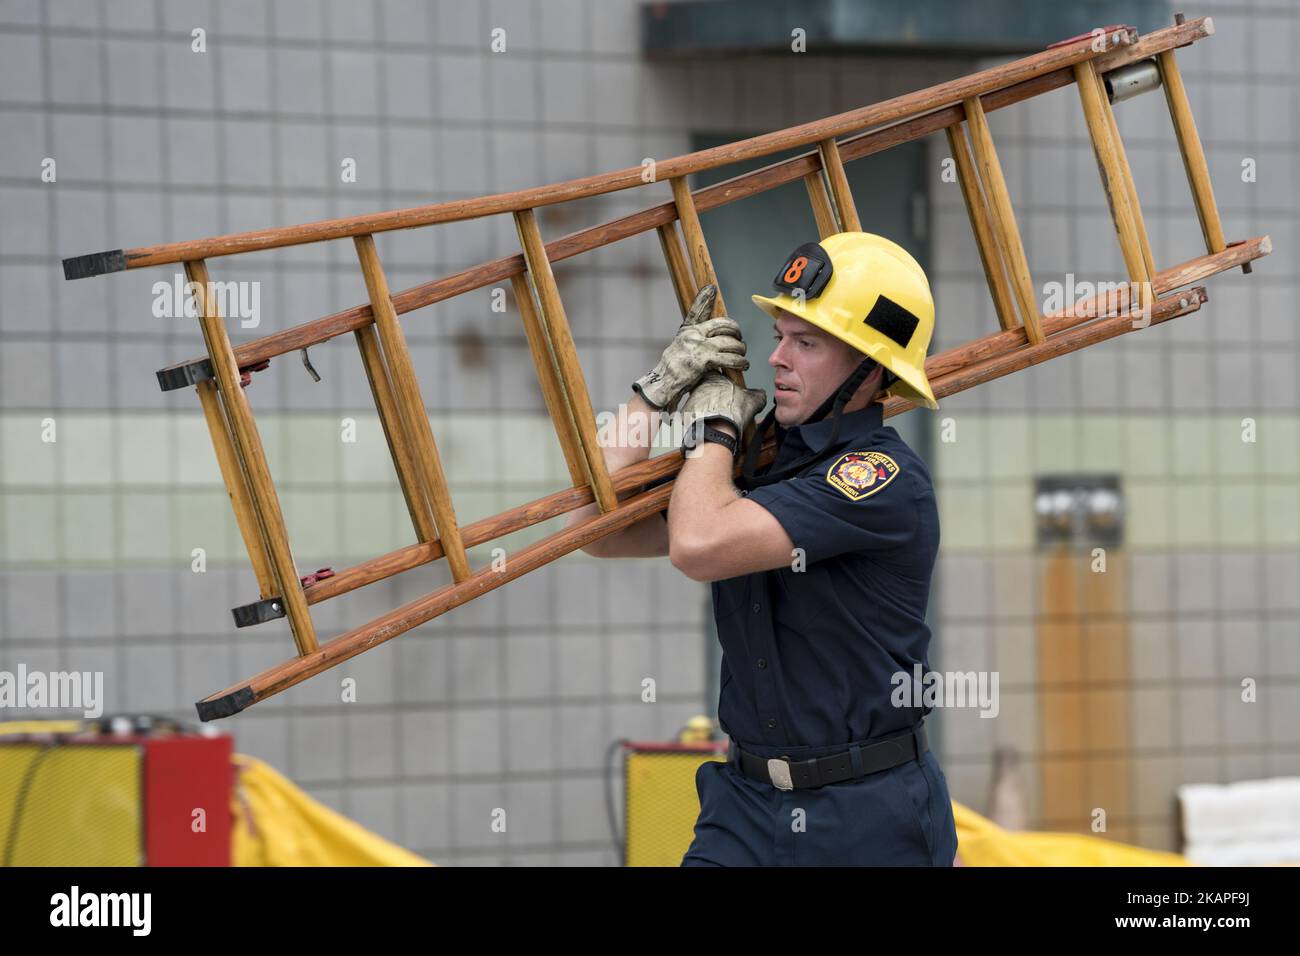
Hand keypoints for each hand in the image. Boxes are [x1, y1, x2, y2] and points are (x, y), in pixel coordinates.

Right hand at [632, 284, 748, 410]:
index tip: (711, 288)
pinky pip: (730, 358)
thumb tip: (709, 341)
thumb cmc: (672, 372)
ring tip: (743, 356)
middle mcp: (692, 335)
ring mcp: (698, 346)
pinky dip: (740, 362)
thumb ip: (693, 342)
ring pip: (730, 342)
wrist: (662, 384)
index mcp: (686, 331)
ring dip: (740, 349)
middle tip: (740, 338)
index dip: (704, 299)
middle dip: (735, 331)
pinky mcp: (704, 360)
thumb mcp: (679, 350)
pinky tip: (744, 365)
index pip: (696, 311)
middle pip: (722, 325)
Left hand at [679, 371, 766, 441]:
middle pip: (706, 387)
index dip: (725, 381)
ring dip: (708, 408)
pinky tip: (711, 424)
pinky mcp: (686, 413)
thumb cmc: (733, 411)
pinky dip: (701, 419)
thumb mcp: (754, 399)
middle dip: (715, 396)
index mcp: (714, 376)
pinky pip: (694, 414)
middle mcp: (698, 385)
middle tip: (726, 406)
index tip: (730, 389)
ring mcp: (690, 399)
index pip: (717, 373)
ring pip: (700, 401)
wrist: (717, 429)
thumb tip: (760, 394)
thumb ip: (757, 393)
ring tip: (720, 417)